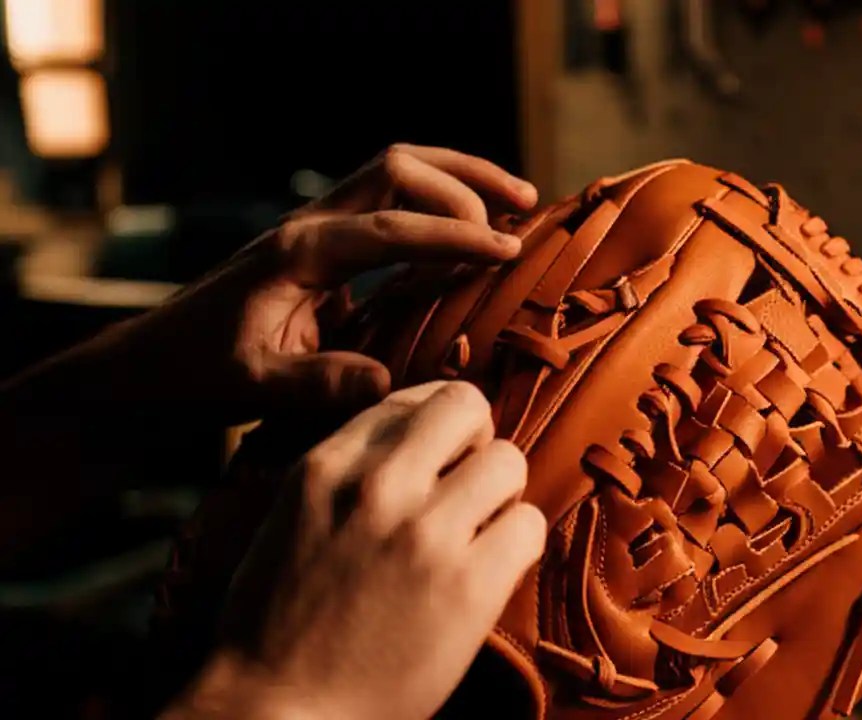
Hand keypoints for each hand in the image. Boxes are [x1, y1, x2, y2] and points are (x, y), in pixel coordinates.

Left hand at [106, 145, 537, 422]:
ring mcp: (315, 231)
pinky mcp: (322, 249)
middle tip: (522, 212)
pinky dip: (436, 208)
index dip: (456, 233)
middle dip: (466, 181)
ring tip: (516, 200)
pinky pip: (389, 207)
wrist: (147, 368)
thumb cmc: (194, 377)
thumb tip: (388, 383)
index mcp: (299, 253)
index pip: (394, 227)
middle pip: (399, 167)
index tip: (509, 250)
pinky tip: (469, 234)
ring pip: (394, 174)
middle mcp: (310, 227)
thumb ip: (317, 383)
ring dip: (456, 179)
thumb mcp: (251, 388)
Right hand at [165, 381, 545, 719]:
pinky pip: (529, 527)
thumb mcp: (292, 521)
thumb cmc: (278, 627)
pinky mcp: (470, 587)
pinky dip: (518, 547)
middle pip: (466, 406)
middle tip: (468, 488)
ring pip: (509, 462)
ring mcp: (427, 535)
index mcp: (326, 468)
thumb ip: (347, 474)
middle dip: (476, 442)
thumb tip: (414, 443)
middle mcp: (379, 488)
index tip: (440, 457)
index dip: (436, 426)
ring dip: (501, 497)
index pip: (410, 398)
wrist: (278, 713)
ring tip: (478, 536)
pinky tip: (490, 573)